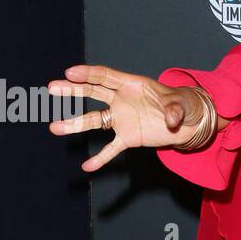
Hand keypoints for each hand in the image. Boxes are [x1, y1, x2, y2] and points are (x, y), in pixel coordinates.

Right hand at [46, 64, 224, 172]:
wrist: (188, 123)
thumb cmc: (184, 105)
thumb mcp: (182, 104)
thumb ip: (174, 109)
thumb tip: (170, 119)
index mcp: (132, 85)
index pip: (106, 76)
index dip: (88, 73)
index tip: (69, 72)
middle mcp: (122, 100)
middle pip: (93, 92)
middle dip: (73, 90)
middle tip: (52, 87)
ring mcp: (122, 119)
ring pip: (94, 120)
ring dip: (75, 124)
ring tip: (55, 128)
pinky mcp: (128, 137)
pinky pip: (111, 148)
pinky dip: (101, 158)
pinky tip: (87, 167)